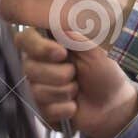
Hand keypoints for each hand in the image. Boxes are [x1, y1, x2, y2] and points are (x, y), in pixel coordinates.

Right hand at [14, 27, 137, 137]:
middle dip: (59, 74)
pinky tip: (74, 105)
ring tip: (77, 89)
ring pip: (37, 90)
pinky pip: (45, 109)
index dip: (38, 47)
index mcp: (49, 45)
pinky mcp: (42, 108)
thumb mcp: (96, 53)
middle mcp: (39, 64)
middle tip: (76, 74)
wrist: (113, 105)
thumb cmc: (104, 73)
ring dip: (65, 91)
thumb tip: (58, 28)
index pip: (25, 39)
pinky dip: (65, 108)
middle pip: (29, 67)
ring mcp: (38, 87)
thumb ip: (76, 39)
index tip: (61, 53)